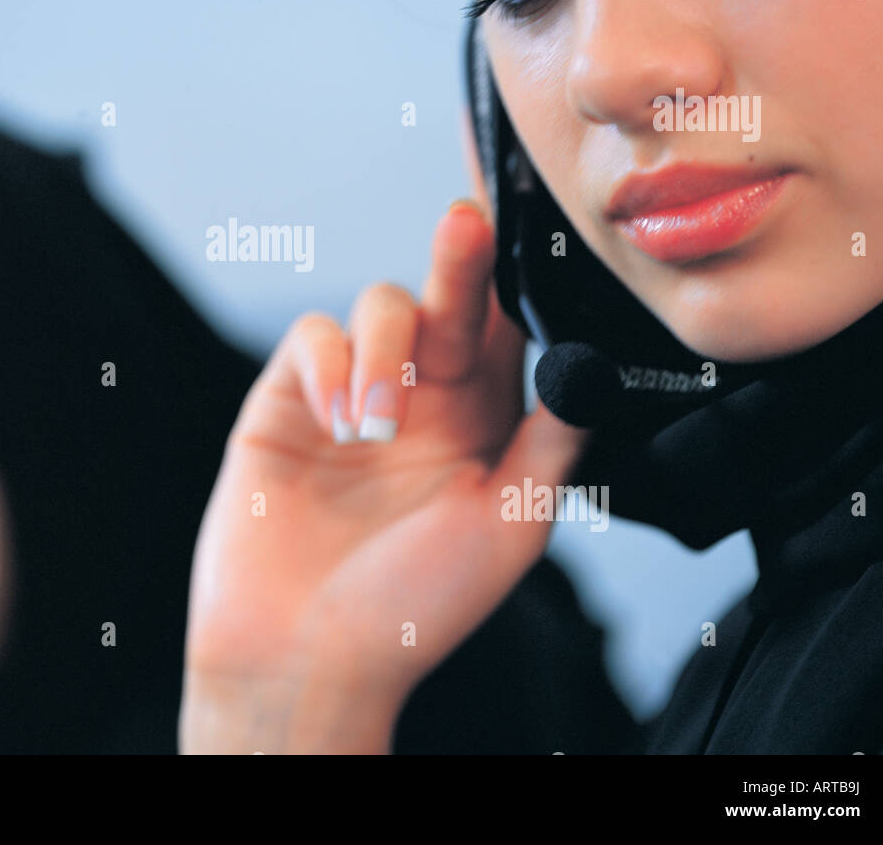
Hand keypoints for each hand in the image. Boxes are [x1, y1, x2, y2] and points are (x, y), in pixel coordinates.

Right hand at [181, 200, 589, 752]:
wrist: (303, 656)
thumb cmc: (412, 608)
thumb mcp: (510, 528)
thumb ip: (552, 445)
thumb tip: (592, 367)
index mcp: (482, 423)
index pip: (506, 331)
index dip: (518, 283)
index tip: (534, 236)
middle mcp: (423, 398)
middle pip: (447, 300)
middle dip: (459, 259)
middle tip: (465, 226)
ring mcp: (353, 394)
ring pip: (377, 309)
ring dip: (384, 348)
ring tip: (376, 424)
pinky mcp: (290, 399)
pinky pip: (312, 338)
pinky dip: (329, 363)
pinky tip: (339, 420)